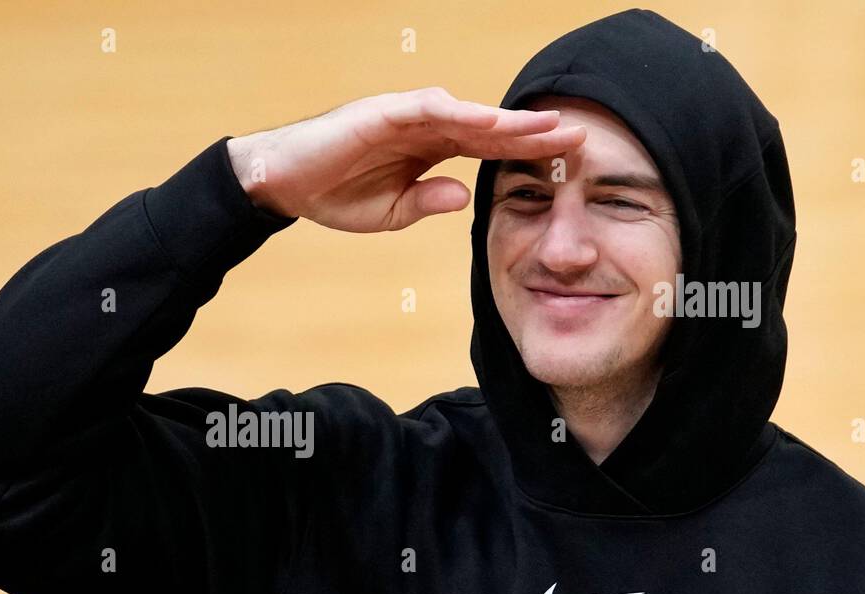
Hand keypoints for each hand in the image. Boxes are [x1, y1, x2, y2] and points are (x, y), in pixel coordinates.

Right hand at [226, 86, 586, 232]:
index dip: (527, 152)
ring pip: (468, 114)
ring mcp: (406, 115)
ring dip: (507, 120)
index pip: (489, 148)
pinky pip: (428, 109)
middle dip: (533, 131)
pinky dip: (460, 113)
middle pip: (490, 127)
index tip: (568, 159)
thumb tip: (466, 197)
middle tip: (580, 135)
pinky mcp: (383, 111)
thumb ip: (429, 202)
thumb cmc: (333, 193)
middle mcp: (426, 127)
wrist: (284, 183)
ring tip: (546, 127)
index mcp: (431, 150)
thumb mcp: (390, 212)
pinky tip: (489, 121)